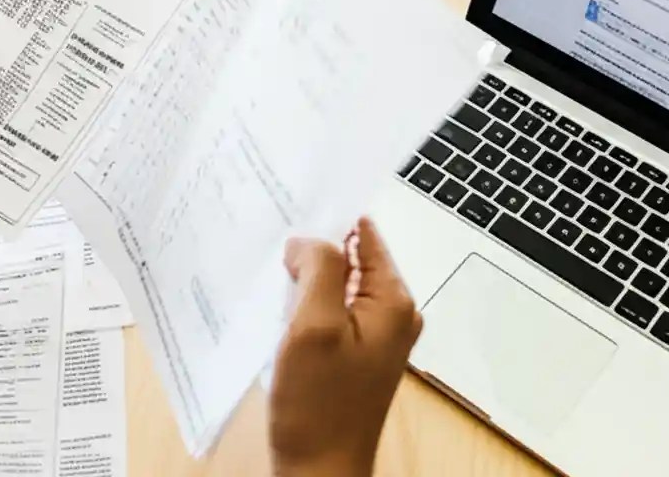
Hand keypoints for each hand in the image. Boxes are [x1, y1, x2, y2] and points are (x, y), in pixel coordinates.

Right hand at [269, 218, 422, 475]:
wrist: (320, 472)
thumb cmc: (318, 406)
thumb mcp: (313, 326)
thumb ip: (319, 269)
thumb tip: (310, 239)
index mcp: (394, 301)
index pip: (365, 236)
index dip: (327, 223)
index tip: (289, 217)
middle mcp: (394, 315)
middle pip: (352, 260)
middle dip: (314, 254)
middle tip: (273, 255)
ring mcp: (376, 337)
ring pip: (338, 287)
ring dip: (307, 283)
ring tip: (274, 284)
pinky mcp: (356, 356)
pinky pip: (332, 313)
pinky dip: (307, 308)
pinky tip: (282, 316)